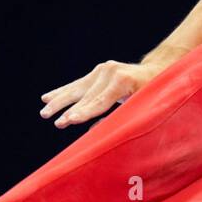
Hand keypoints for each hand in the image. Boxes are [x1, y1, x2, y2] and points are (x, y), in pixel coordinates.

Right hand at [39, 59, 165, 127]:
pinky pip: (78, 84)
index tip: (68, 120)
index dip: (84, 112)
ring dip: (59, 101)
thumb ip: (119, 119)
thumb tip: (92, 132)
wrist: (157, 71)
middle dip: (69, 110)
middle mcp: (111, 72)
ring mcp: (104, 69)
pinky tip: (46, 98)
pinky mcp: (99, 70)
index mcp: (123, 81)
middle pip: (85, 95)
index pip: (99, 101)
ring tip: (44, 113)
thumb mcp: (142, 108)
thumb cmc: (153, 95)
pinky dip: (62, 91)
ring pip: (77, 88)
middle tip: (56, 122)